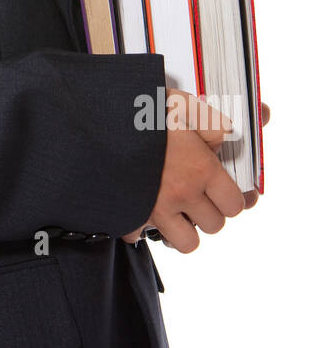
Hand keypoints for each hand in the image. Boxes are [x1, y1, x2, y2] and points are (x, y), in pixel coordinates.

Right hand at [122, 91, 269, 250]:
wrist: (95, 121)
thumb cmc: (138, 110)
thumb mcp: (183, 104)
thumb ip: (216, 119)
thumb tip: (253, 120)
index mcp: (200, 168)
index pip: (235, 205)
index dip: (232, 198)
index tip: (223, 191)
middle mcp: (181, 193)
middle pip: (214, 226)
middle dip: (209, 213)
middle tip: (197, 196)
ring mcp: (153, 209)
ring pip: (185, 243)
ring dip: (183, 230)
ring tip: (176, 211)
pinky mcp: (126, 216)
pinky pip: (140, 238)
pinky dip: (141, 230)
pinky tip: (140, 209)